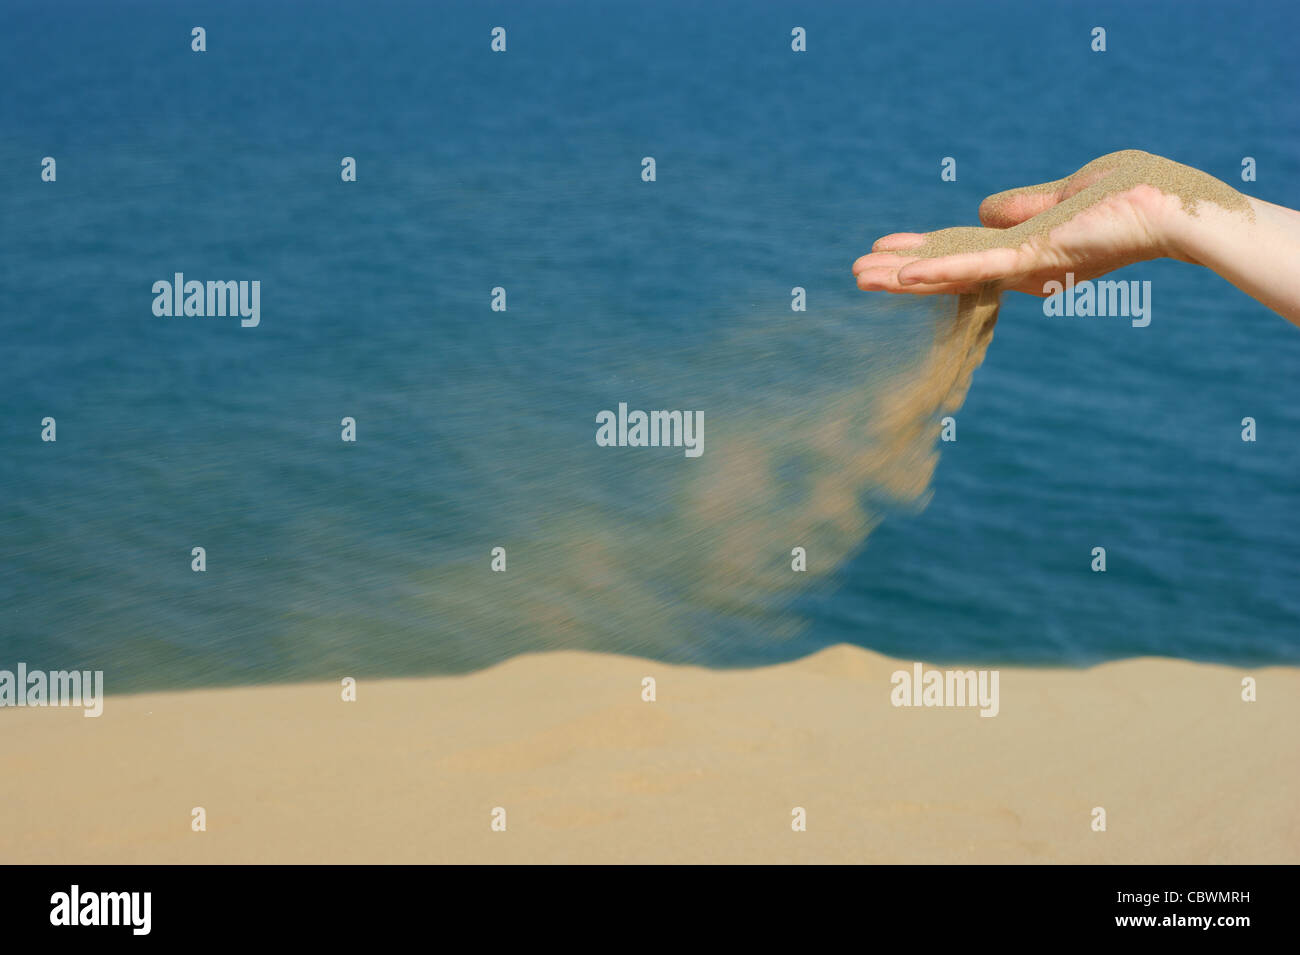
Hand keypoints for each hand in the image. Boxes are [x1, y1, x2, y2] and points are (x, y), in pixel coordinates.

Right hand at [852, 150, 1196, 296]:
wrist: (1174, 210)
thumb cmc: (1134, 195)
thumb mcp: (1067, 191)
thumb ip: (1025, 204)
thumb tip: (984, 209)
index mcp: (1025, 247)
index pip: (963, 248)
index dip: (924, 250)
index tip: (886, 250)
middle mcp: (1020, 265)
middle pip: (949, 266)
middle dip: (901, 271)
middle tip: (855, 274)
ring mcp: (1024, 266)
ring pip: (952, 271)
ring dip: (904, 276)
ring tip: (859, 278)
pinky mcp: (1034, 261)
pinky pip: (977, 268)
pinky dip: (937, 273)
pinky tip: (901, 278)